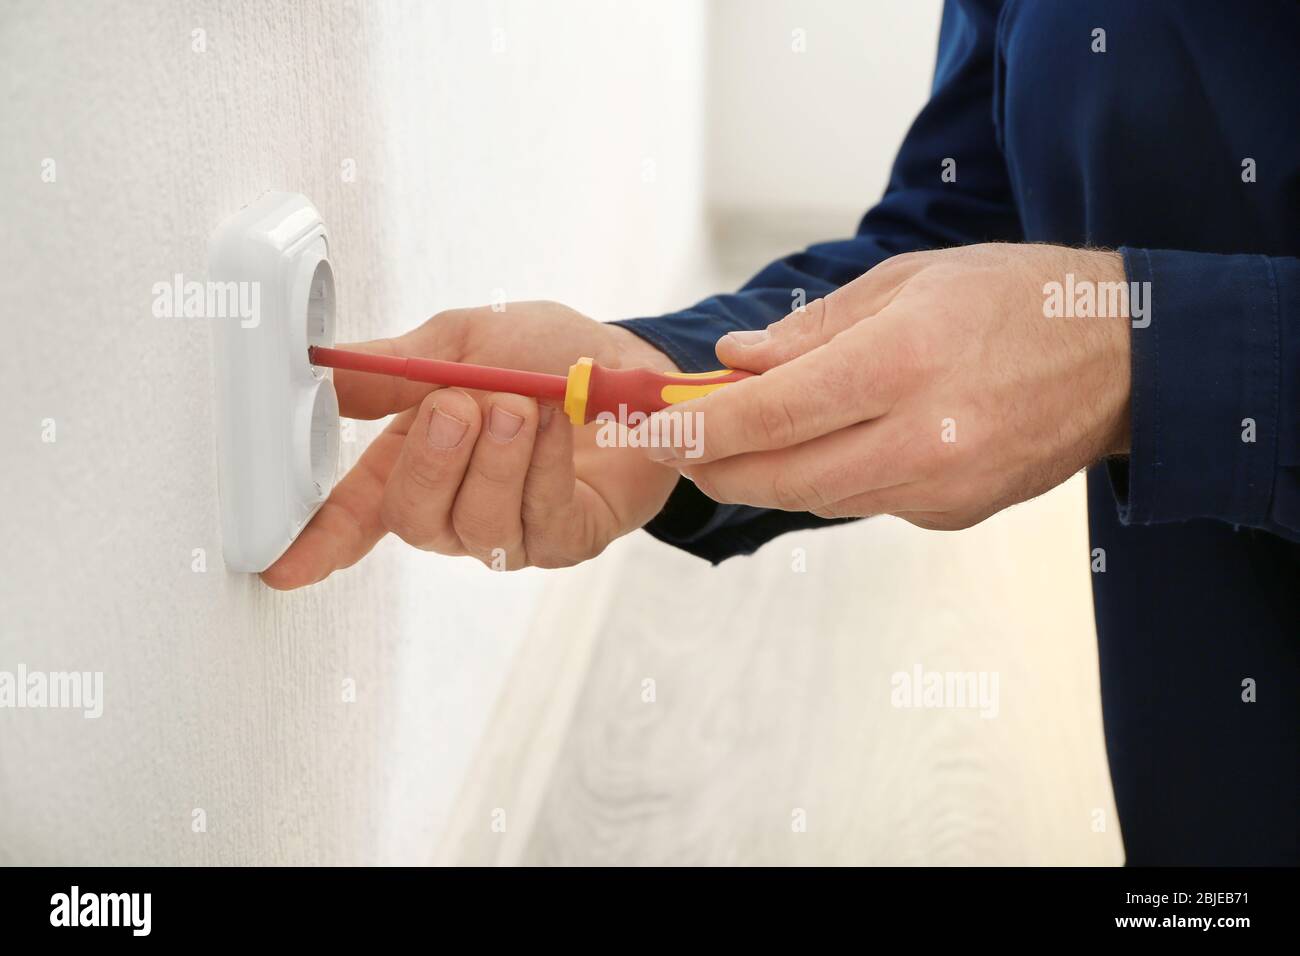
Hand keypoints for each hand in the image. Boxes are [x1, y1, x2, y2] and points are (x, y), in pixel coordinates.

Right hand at [262, 301, 680, 587]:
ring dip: (497, 457)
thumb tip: (321, 375)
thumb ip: (394, 367)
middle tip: (459, 404)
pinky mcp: (566, 540)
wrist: (633, 361)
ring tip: (521, 402)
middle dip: (432, 461)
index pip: (357, 510)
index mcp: (416, 459)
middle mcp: (457, 506)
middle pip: (414, 519)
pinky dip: (543, 467)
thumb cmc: (547, 352)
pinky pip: (541, 521)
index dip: (320, 539)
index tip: (280, 566)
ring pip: (477, 524)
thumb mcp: (461, 342)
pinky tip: (554, 424)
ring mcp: (512, 530)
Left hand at [638, 244, 1130, 529]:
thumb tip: (732, 360)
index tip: (647, 429)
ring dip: (766, 474)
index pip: (767, 416)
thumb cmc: (1015, 297)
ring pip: (816, 498)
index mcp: (901, 363)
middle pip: (778, 477)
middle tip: (672, 447)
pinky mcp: (955, 515)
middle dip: (711, 467)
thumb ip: (812, 329)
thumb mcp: (910, 281)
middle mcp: (920, 438)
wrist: (1125, 359)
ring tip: (738, 439)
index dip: (695, 430)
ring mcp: (941, 487)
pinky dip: (832, 478)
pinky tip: (834, 443)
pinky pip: (866, 503)